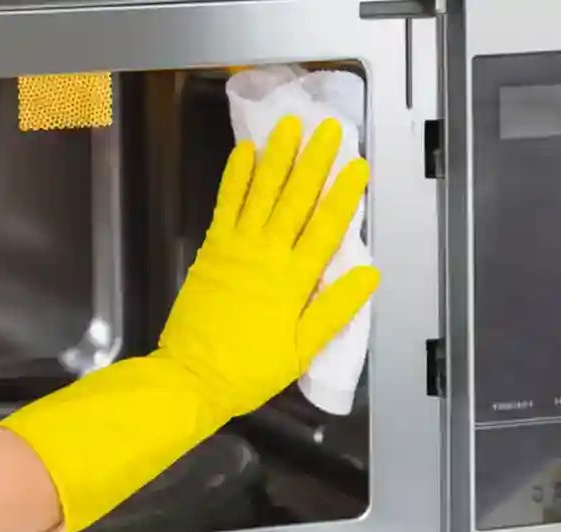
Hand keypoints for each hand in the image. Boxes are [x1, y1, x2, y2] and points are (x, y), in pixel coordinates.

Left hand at [157, 115, 377, 416]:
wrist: (192, 377)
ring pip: (261, 194)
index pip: (326, 230)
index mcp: (295, 282)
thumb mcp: (303, 351)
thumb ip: (334, 310)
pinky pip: (226, 205)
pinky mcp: (212, 249)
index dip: (344, 196)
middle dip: (314, 162)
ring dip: (277, 157)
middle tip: (329, 129)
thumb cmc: (251, 370)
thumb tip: (369, 275)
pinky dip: (235, 177)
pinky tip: (244, 151)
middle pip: (296, 200)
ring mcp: (236, 248)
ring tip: (290, 125)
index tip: (358, 167)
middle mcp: (267, 256)